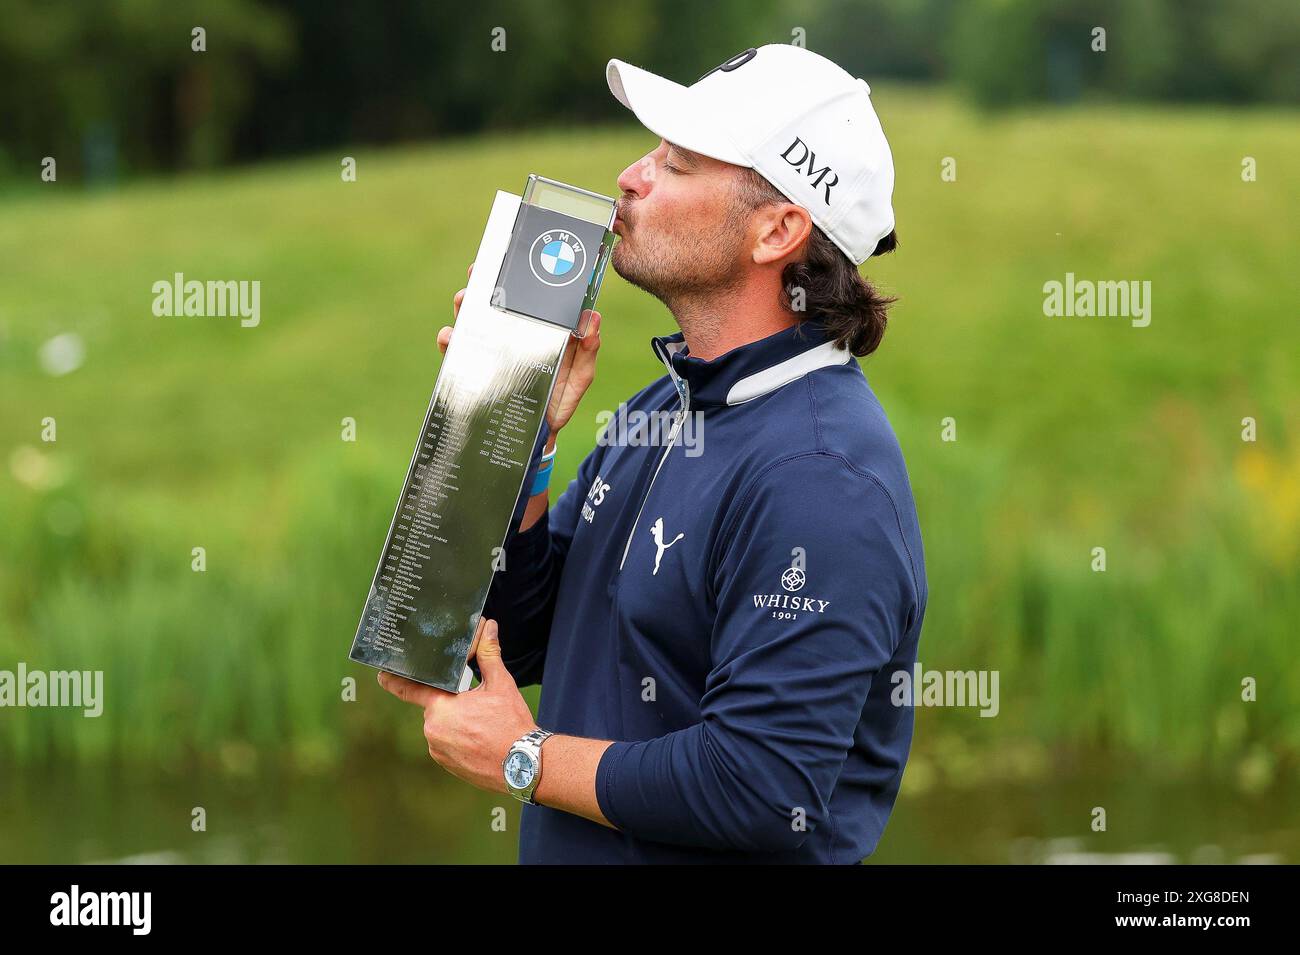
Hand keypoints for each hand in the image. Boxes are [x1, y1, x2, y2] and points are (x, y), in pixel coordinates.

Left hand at [376, 618, 535, 793]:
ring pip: (442, 726)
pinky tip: (479, 740)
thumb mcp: (500, 684)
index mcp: (441, 706)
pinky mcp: (447, 765)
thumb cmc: (510, 723)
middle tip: (477, 707)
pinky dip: (459, 740)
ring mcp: (438, 750)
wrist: (523, 763)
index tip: (382, 675)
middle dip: (452, 703)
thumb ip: (489, 654)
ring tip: (482, 726)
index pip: (410, 689)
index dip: (394, 680)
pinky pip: (447, 745)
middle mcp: (433, 729)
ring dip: (456, 722)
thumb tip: (489, 628)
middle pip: (436, 707)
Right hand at [442, 264, 602, 434]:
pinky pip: (454, 352)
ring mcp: (489, 352)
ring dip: (464, 307)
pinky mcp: (472, 372)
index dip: (513, 278)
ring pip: (470, 321)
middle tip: (477, 274)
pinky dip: (449, 341)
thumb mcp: (580, 375)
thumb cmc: (560, 401)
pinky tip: (451, 336)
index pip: (522, 299)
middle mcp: (509, 337)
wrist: (538, 437)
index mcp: (535, 331)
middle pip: (490, 303)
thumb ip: (589, 349)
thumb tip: (593, 318)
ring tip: (464, 301)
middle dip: (481, 284)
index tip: (509, 260)